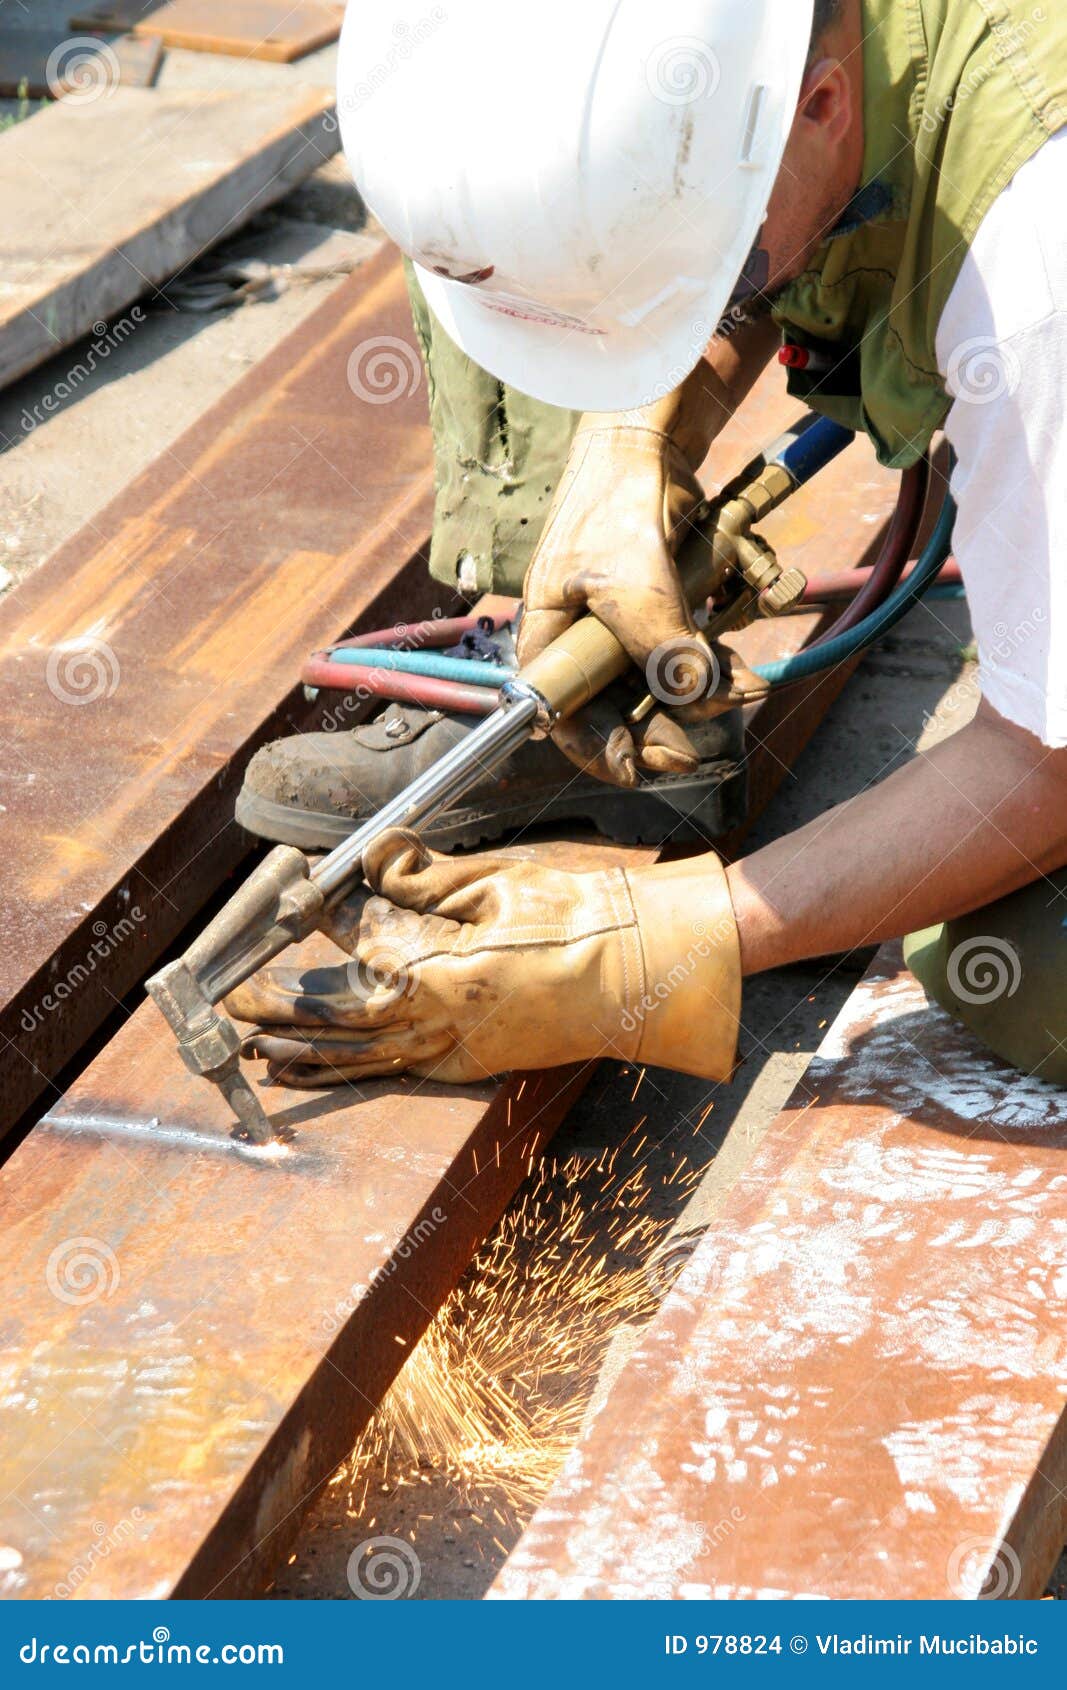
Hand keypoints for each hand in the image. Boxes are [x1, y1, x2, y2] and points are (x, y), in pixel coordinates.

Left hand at [226, 829, 740, 1086]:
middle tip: (235, 1009)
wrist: (654, 970)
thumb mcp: (505, 882)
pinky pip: (407, 1071)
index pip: (362, 959)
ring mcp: (466, 1052)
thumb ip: (430, 878)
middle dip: (287, 1015)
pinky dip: (362, 1071)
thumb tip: (374, 858)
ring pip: (371, 1059)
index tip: (296, 908)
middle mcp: (450, 1026)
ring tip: (262, 1055)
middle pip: (348, 1026)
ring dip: (314, 1055)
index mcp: (451, 976)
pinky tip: (336, 1069)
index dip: (326, 932)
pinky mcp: (482, 1063)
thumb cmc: (586, 917)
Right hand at [517, 414, 767, 786]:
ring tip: (741, 685)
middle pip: (620, 709)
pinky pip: (687, 651)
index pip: (562, 717)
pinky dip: (716, 658)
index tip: (640, 767)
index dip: (599, 750)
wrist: (647, 439)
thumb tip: (700, 703)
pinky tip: (741, 659)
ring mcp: (623, 626)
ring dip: (703, 691)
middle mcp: (582, 640)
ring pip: (662, 683)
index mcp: (550, 639)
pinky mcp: (661, 608)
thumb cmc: (615, 505)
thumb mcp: (636, 587)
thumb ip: (665, 649)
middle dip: (666, 726)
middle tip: (699, 742)